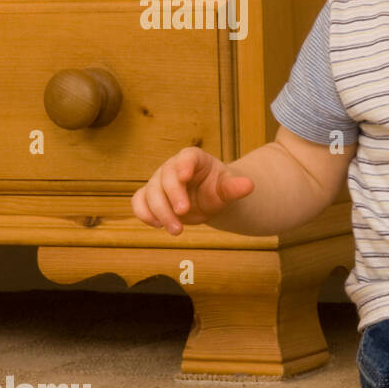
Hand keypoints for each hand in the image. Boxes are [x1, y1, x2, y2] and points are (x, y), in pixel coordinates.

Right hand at [131, 147, 253, 234]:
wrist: (209, 199)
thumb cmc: (219, 189)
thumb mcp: (228, 189)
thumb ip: (235, 187)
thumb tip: (249, 185)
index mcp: (193, 158)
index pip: (186, 157)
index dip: (184, 165)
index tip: (185, 176)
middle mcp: (172, 167)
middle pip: (166, 177)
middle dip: (173, 196)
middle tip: (184, 212)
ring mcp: (158, 181)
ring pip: (150, 192)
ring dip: (160, 211)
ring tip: (177, 230)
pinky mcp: (150, 196)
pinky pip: (139, 202)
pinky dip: (144, 213)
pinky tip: (158, 225)